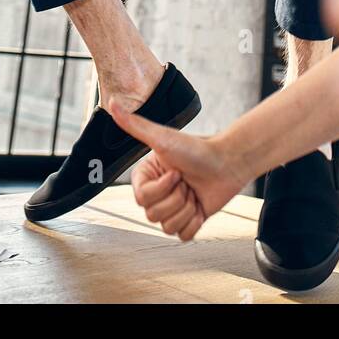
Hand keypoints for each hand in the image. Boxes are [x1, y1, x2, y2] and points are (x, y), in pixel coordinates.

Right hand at [107, 98, 241, 239]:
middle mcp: (157, 193)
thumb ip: (134, 124)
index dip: (161, 188)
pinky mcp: (188, 221)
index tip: (175, 172)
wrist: (227, 163)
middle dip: (176, 198)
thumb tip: (111, 103)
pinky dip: (195, 222)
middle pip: (153, 215)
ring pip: (168, 227)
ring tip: (193, 191)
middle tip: (186, 181)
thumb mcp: (162, 137)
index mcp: (146, 177)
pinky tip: (199, 205)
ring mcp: (172, 209)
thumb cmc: (196, 149)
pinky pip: (183, 235)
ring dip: (186, 209)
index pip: (141, 199)